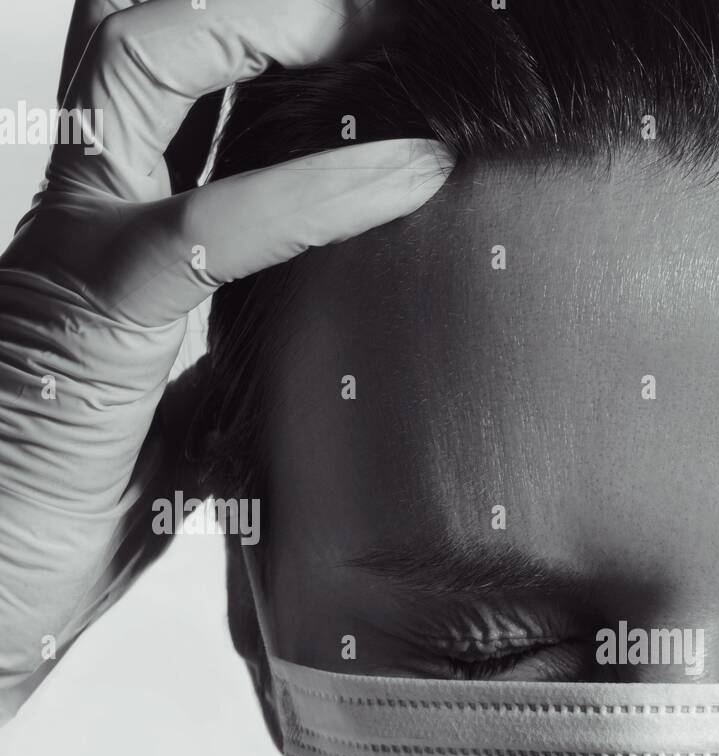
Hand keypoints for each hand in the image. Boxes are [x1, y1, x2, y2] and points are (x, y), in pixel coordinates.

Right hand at [0, 0, 454, 721]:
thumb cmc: (65, 506)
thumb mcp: (186, 416)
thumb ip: (234, 362)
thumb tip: (310, 350)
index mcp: (105, 230)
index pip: (169, 82)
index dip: (257, 32)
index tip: (372, 38)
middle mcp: (83, 211)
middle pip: (143, 28)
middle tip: (376, 12)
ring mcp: (76, 250)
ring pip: (145, 60)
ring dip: (268, 24)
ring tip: (377, 32)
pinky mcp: (94, 322)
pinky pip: (206, 226)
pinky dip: (319, 193)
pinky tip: (414, 176)